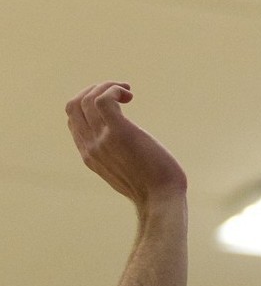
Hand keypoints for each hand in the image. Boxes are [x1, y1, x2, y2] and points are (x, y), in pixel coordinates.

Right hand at [66, 82, 186, 206]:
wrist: (162, 199)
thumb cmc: (153, 187)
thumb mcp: (126, 172)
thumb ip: (118, 158)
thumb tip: (130, 147)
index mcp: (90, 155)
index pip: (74, 120)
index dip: (90, 105)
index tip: (115, 104)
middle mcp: (90, 146)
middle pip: (74, 106)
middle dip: (94, 89)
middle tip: (119, 93)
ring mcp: (102, 139)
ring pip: (86, 99)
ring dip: (106, 86)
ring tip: (127, 92)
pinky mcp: (119, 132)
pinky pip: (103, 100)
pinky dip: (113, 89)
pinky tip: (129, 95)